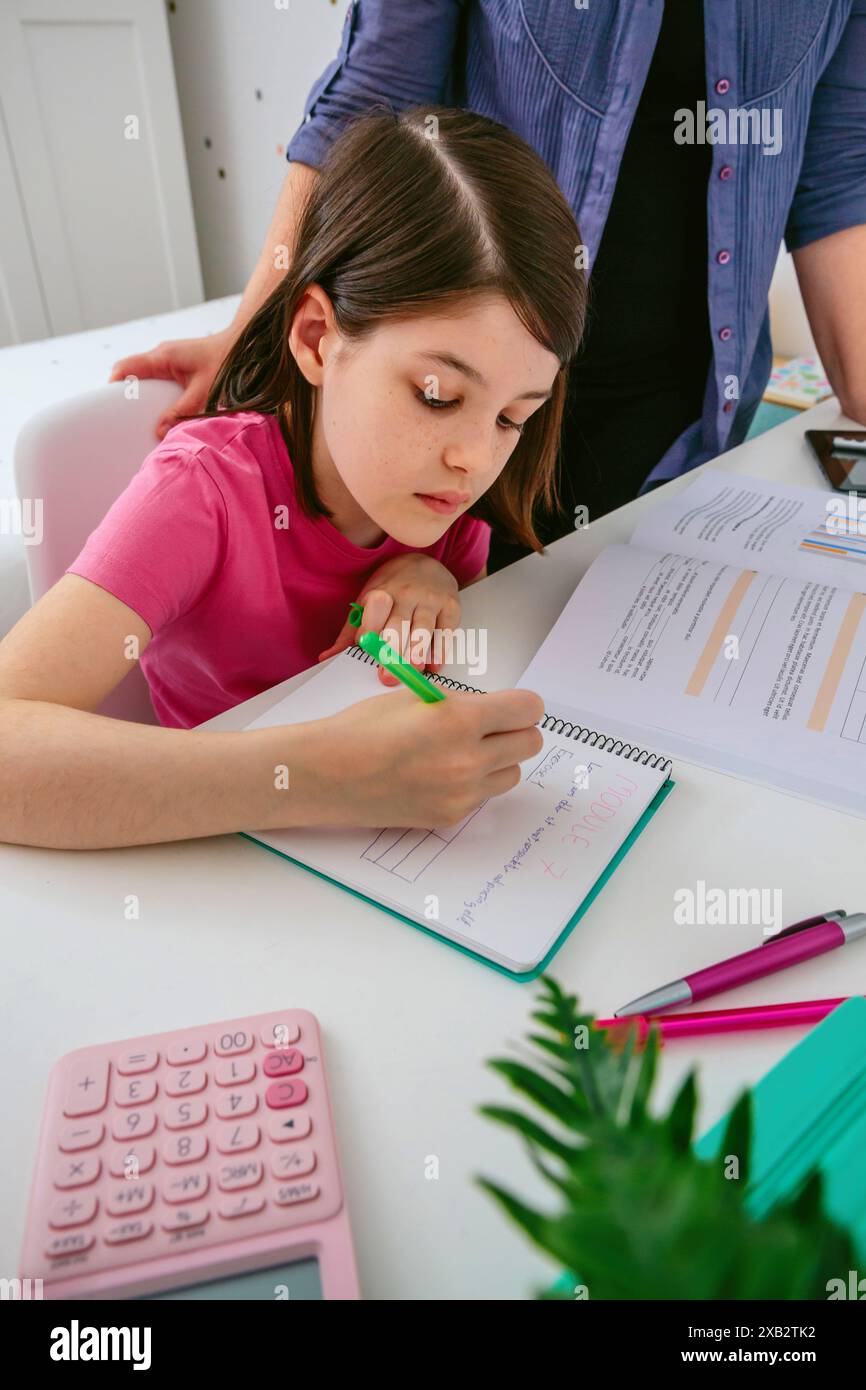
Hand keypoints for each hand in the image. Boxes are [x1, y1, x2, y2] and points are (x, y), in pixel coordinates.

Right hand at [108, 327, 237, 440]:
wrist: (247, 344)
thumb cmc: (229, 360)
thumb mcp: (206, 391)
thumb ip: (182, 411)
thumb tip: (159, 432)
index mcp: (163, 356)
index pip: (126, 367)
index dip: (113, 386)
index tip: (108, 408)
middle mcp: (162, 356)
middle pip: (132, 375)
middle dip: (127, 398)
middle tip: (126, 422)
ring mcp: (171, 361)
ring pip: (147, 380)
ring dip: (145, 400)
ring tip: (145, 422)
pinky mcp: (180, 368)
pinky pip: (161, 383)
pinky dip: (159, 399)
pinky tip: (165, 415)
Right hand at [295, 687, 545, 828]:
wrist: (326, 774)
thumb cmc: (363, 729)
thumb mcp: (418, 699)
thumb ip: (462, 704)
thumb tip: (494, 710)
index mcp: (459, 720)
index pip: (528, 709)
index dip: (522, 704)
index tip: (511, 705)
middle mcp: (467, 760)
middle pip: (530, 743)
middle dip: (515, 730)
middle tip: (491, 726)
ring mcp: (461, 794)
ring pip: (512, 773)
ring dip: (499, 759)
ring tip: (464, 751)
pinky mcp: (450, 817)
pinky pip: (484, 796)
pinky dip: (474, 783)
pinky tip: (440, 773)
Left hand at [317, 554, 460, 686]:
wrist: (425, 561)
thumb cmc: (393, 587)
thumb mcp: (368, 601)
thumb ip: (350, 632)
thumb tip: (326, 657)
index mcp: (381, 593)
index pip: (374, 610)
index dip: (369, 629)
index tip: (365, 647)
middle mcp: (407, 594)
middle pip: (399, 624)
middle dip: (393, 651)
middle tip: (388, 677)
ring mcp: (430, 600)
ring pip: (424, 629)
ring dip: (418, 652)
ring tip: (413, 672)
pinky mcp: (451, 606)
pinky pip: (446, 631)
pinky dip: (441, 650)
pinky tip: (434, 665)